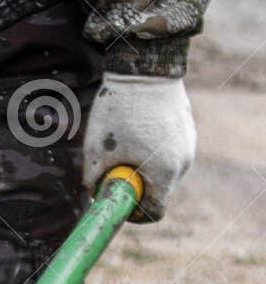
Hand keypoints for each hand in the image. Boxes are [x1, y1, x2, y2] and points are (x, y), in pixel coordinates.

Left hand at [81, 74, 195, 222]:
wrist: (145, 67)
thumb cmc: (118, 112)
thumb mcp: (95, 152)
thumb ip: (94, 181)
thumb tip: (94, 196)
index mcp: (165, 173)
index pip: (155, 212)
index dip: (135, 215)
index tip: (119, 205)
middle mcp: (183, 162)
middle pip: (159, 192)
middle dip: (136, 189)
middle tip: (114, 174)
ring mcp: (189, 144)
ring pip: (164, 171)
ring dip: (144, 169)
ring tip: (124, 147)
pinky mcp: (188, 129)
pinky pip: (169, 151)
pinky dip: (153, 152)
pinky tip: (136, 131)